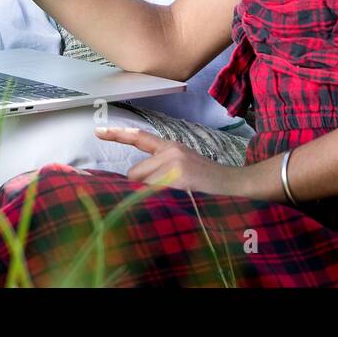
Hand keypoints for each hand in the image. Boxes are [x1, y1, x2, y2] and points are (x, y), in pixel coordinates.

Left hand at [97, 127, 250, 196]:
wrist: (239, 187)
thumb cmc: (210, 185)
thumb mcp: (185, 170)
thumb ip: (160, 170)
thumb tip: (133, 185)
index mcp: (172, 148)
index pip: (140, 138)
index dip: (118, 134)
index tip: (97, 131)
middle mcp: (171, 151)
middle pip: (134, 173)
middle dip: (140, 189)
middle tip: (165, 196)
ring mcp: (174, 164)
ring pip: (141, 187)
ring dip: (151, 199)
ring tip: (177, 200)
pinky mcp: (178, 178)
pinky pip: (153, 196)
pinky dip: (159, 205)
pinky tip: (179, 205)